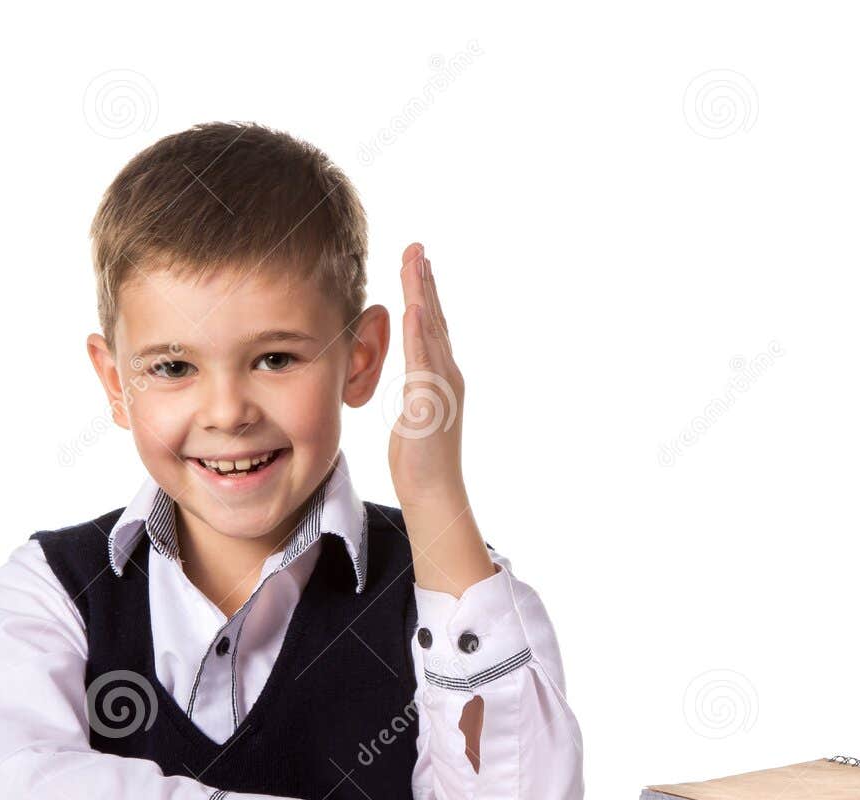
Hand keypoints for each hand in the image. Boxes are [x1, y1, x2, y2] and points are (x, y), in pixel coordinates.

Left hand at [388, 242, 465, 503]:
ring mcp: (441, 386)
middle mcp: (446, 375)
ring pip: (430, 330)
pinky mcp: (431, 401)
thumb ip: (416, 392)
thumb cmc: (419, 462)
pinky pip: (424, 360)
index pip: (429, 326)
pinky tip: (416, 307)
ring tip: (416, 261)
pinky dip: (421, 332)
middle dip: (423, 281)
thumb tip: (414, 381)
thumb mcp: (414, 417)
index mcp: (439, 377)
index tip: (415, 262)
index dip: (423, 293)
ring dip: (423, 294)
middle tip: (416, 247)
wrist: (433, 492)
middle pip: (433, 318)